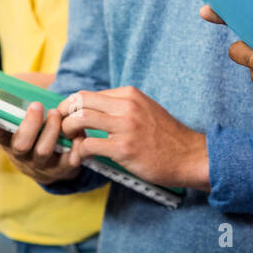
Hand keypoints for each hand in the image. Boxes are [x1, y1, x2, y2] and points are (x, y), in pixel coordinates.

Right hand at [0, 102, 81, 184]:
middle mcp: (22, 156)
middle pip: (21, 145)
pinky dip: (75, 145)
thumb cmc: (32, 135)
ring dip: (51, 130)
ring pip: (43, 151)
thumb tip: (9, 82)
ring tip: (56, 113)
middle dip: (30, 124)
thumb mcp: (19, 125)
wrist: (48, 168)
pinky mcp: (61, 170)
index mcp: (8, 141)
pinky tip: (79, 133)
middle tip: (36, 105)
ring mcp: (41, 164)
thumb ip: (16, 109)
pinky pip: (69, 160)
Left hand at [58, 87, 208, 190]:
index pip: (88, 94)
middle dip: (64, 114)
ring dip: (69, 131)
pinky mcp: (125, 148)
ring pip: (81, 118)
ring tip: (72, 142)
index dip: (73, 107)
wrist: (189, 156)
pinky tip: (83, 158)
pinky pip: (89, 145)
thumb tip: (93, 111)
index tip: (68, 119)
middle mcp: (127, 106)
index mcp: (130, 94)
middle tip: (62, 129)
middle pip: (80, 100)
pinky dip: (79, 152)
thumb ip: (122, 107)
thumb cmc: (166, 137)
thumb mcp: (145, 110)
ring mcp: (126, 126)